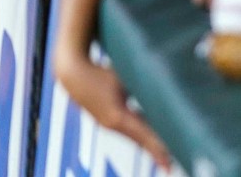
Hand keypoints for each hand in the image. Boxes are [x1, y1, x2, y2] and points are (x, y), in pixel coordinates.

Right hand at [54, 54, 170, 168]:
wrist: (71, 74)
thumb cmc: (99, 73)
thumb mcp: (123, 80)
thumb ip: (141, 89)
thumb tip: (162, 95)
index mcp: (117, 115)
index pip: (143, 134)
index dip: (157, 147)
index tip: (168, 160)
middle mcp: (111, 124)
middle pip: (139, 140)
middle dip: (155, 152)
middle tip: (169, 166)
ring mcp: (107, 125)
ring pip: (132, 138)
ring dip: (147, 147)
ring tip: (163, 159)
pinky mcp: (105, 122)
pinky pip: (126, 133)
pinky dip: (138, 139)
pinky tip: (149, 143)